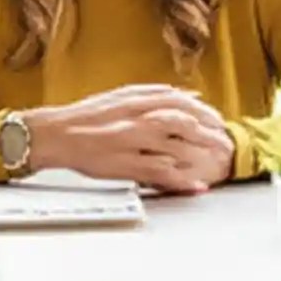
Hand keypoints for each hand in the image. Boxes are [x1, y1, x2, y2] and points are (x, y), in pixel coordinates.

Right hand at [24, 84, 234, 193]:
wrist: (55, 134)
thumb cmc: (86, 117)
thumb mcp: (121, 96)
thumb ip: (153, 94)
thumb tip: (187, 95)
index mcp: (135, 99)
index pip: (178, 100)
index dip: (203, 110)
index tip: (218, 120)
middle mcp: (136, 117)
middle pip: (183, 121)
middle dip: (209, 132)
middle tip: (225, 142)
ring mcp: (131, 142)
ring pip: (175, 146)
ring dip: (201, 155)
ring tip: (219, 162)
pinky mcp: (125, 165)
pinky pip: (159, 172)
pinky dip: (181, 180)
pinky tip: (195, 186)